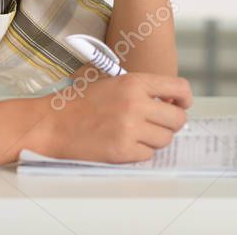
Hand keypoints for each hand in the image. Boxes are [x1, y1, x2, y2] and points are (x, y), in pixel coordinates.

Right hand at [35, 72, 193, 162]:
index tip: (181, 104)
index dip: (184, 99)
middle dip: (171, 122)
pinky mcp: (121, 151)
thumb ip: (143, 90)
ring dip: (156, 138)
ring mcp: (129, 129)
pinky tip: (126, 144)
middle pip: (177, 119)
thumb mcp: (114, 82)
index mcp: (135, 83)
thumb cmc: (80, 102)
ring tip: (139, 134)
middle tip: (160, 123)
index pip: (179, 89)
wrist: (51, 123)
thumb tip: (171, 102)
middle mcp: (135, 104)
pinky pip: (148, 155)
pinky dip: (140, 152)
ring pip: (165, 139)